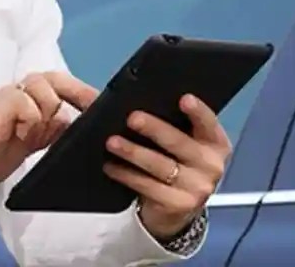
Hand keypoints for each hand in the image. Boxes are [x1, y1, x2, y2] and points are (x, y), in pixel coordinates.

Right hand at [0, 71, 98, 200]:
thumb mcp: (26, 144)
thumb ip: (46, 131)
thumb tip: (74, 122)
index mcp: (21, 103)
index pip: (56, 86)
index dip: (80, 93)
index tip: (101, 107)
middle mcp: (14, 94)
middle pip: (54, 77)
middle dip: (78, 91)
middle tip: (94, 108)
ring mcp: (5, 97)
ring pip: (45, 87)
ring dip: (49, 113)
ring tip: (34, 136)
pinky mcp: (0, 104)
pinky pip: (29, 102)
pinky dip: (32, 120)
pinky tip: (19, 136)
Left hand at [103, 94, 230, 238]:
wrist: (172, 206)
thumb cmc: (168, 160)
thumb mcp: (163, 137)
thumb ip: (135, 110)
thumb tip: (83, 89)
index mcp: (212, 141)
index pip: (208, 123)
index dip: (198, 111)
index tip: (183, 98)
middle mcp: (210, 164)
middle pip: (180, 142)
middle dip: (155, 128)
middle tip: (133, 118)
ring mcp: (198, 187)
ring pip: (162, 166)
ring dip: (134, 152)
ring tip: (112, 142)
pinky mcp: (179, 204)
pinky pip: (149, 187)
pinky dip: (127, 175)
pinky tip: (111, 166)